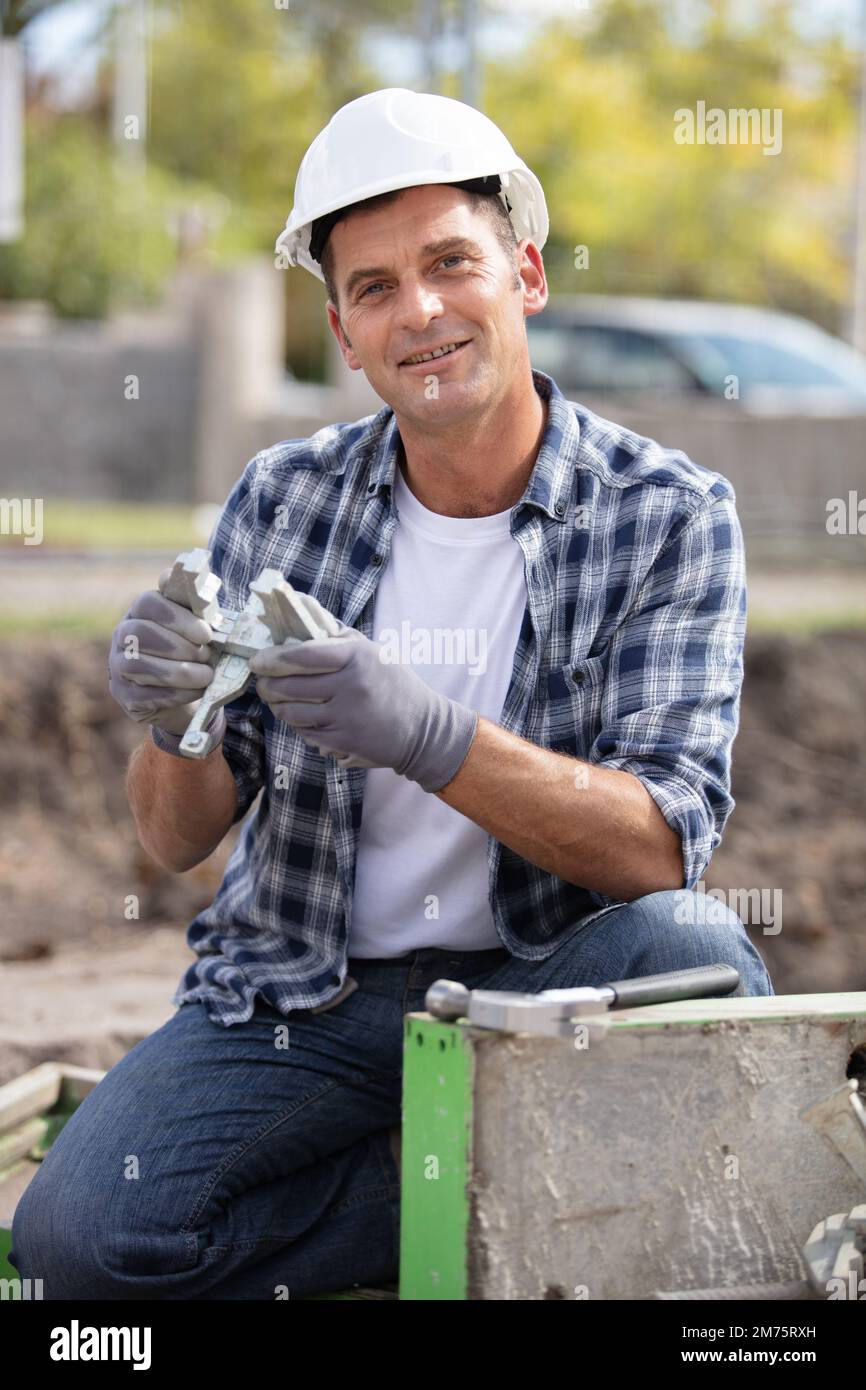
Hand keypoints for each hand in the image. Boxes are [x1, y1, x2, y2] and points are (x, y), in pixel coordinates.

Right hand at [108, 572, 220, 739]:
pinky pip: (145, 694)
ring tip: (206, 675)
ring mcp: (119, 666)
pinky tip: (197, 691)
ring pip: (139, 665)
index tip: (206, 633)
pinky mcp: (125, 695)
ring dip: (180, 672)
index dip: (177, 617)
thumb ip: (192, 602)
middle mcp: (122, 636)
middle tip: (207, 656)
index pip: (148, 603)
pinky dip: (176, 693)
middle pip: (141, 633)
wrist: (183, 690)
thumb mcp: (195, 624)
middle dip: (179, 646)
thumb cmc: (191, 649)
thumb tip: (184, 576)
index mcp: (140, 611)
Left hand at [249, 620, 477, 792]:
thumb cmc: (394, 683)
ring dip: (277, 706)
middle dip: (268, 684)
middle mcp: (350, 686)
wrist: (422, 728)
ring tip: (274, 699)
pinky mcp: (344, 741)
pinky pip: (306, 732)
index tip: (258, 660)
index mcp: (357, 657)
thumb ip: (339, 636)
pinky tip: (296, 717)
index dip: (274, 658)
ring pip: (293, 712)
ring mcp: (346, 716)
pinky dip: (296, 725)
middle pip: (291, 686)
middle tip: (262, 682)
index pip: (304, 655)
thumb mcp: (373, 651)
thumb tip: (303, 614)